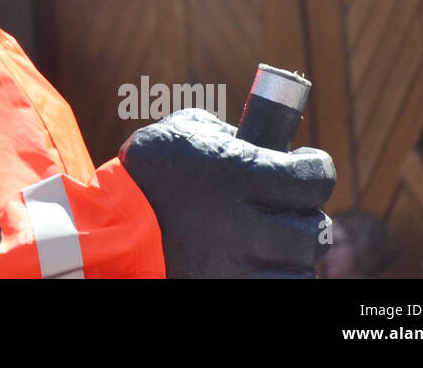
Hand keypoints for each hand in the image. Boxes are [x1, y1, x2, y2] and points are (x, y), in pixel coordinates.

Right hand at [118, 108, 335, 277]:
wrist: (105, 221)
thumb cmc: (148, 170)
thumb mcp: (188, 130)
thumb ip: (234, 136)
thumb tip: (269, 144)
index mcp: (236, 173)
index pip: (315, 179)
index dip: (317, 169)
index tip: (308, 167)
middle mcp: (240, 224)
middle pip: (315, 232)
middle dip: (305, 219)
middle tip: (289, 211)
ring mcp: (231, 266)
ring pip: (301, 271)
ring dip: (292, 256)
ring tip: (270, 243)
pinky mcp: (221, 289)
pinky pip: (276, 292)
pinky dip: (274, 279)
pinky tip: (257, 265)